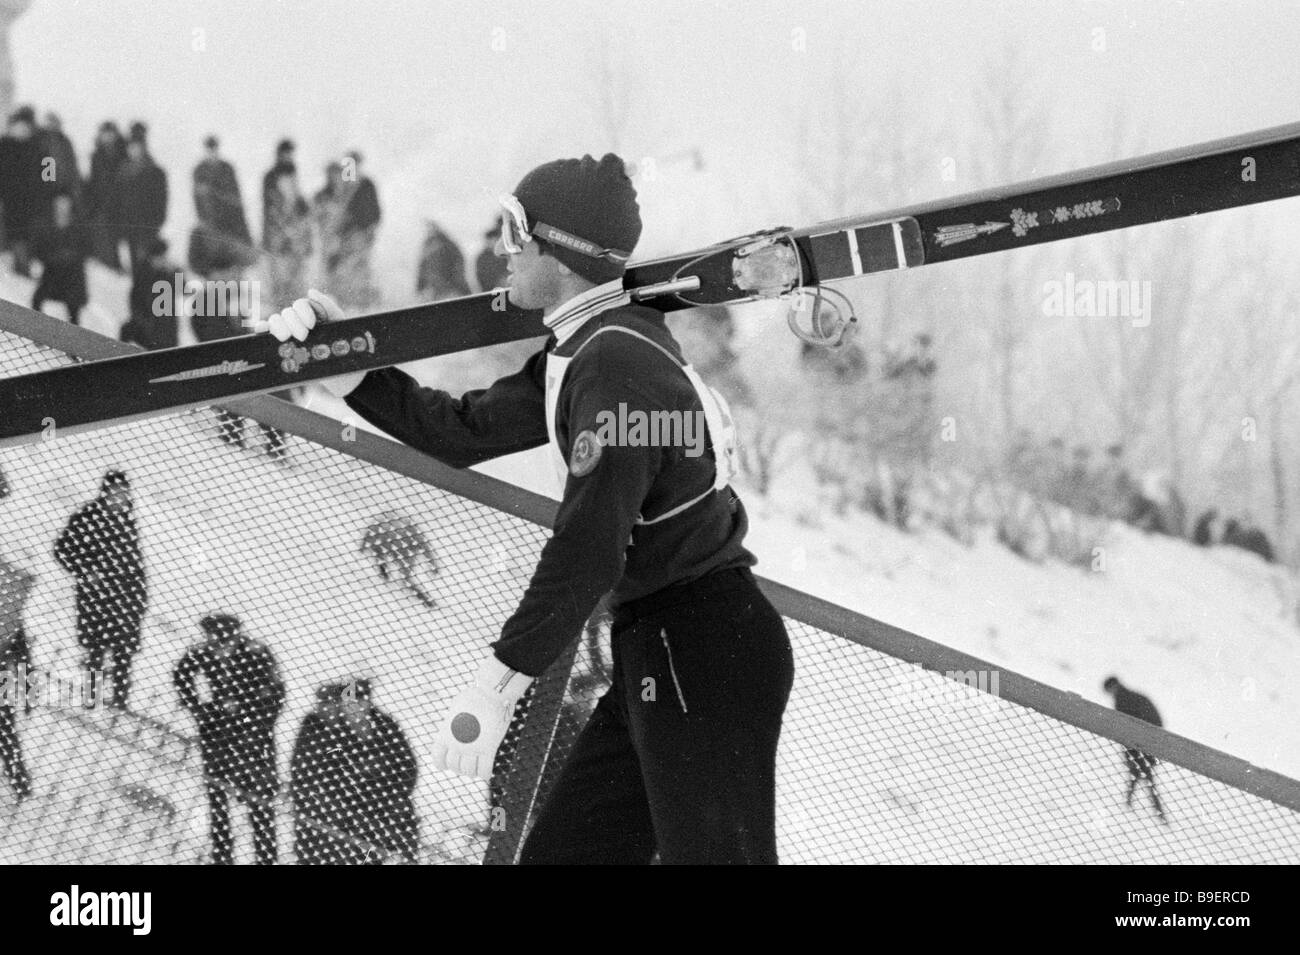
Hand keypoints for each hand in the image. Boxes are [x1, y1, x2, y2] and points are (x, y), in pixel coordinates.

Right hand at [260, 289, 365, 395]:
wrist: (345, 373)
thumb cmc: (345, 347)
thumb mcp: (341, 326)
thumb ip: (329, 307)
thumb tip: (311, 291)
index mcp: (312, 315)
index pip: (299, 305)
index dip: (303, 312)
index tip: (312, 325)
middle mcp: (298, 323)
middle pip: (286, 314)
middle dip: (293, 323)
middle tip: (304, 337)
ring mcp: (288, 335)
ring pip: (274, 322)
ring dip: (278, 327)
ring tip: (288, 339)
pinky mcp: (281, 348)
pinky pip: (266, 335)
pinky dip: (261, 330)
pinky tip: (262, 331)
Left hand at [431, 656, 533, 779]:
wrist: (491, 693)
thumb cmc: (475, 696)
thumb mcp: (455, 709)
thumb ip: (452, 723)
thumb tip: (454, 730)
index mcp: (445, 734)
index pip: (438, 758)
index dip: (442, 764)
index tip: (446, 765)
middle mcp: (456, 744)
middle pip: (455, 767)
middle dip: (460, 767)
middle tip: (466, 764)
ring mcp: (472, 748)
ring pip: (469, 771)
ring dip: (472, 772)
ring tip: (476, 770)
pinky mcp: (489, 749)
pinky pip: (485, 770)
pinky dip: (485, 774)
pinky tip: (486, 774)